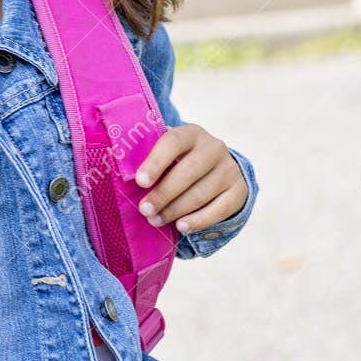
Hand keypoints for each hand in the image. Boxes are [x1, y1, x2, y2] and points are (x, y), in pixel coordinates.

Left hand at [132, 124, 246, 233]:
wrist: (217, 170)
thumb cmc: (179, 163)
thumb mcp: (167, 155)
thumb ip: (150, 161)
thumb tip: (121, 177)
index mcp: (191, 133)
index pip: (173, 142)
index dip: (155, 162)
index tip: (139, 182)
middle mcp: (214, 147)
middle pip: (189, 170)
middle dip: (164, 193)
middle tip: (145, 209)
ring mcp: (230, 169)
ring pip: (202, 192)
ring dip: (176, 209)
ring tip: (156, 221)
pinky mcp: (240, 190)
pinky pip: (220, 209)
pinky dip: (199, 220)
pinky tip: (182, 227)